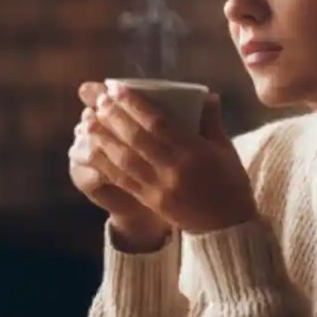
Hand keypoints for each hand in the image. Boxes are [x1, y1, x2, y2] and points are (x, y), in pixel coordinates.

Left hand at [82, 81, 257, 234]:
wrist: (227, 228)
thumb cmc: (230, 184)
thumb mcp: (226, 150)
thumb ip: (211, 121)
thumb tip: (206, 95)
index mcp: (193, 151)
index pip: (158, 122)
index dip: (134, 104)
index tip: (116, 88)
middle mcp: (173, 168)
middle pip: (136, 138)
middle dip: (114, 116)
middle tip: (98, 99)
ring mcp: (158, 187)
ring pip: (124, 159)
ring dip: (103, 138)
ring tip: (87, 121)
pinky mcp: (149, 201)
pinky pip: (122, 180)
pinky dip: (104, 164)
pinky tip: (92, 151)